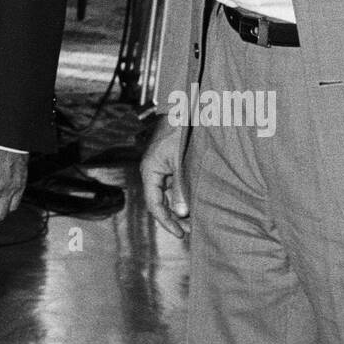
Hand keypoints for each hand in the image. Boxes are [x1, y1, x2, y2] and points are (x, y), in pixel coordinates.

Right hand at [141, 123, 190, 238]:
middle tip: (189, 230)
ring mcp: (160, 168)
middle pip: (159, 202)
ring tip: (193, 220)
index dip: (165, 220)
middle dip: (173, 218)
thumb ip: (180, 187)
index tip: (179, 233)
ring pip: (166, 195)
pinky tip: (192, 204)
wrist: (182, 110)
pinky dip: (180, 197)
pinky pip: (172, 186)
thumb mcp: (180, 162)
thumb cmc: (179, 132)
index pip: (154, 203)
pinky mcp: (169, 165)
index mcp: (149, 171)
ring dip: (178, 208)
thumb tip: (181, 213)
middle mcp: (152, 172)